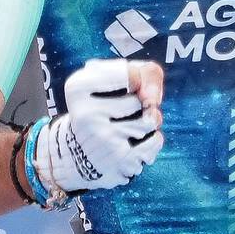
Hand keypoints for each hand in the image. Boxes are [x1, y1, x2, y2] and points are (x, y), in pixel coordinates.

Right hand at [34, 58, 163, 193]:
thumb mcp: (109, 77)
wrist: (78, 153)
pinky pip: (156, 140)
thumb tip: (153, 98)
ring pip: (150, 121)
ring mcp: (103, 140)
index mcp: (78, 88)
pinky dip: (153, 139)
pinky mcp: (119, 161)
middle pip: (141, 99)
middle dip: (142, 103)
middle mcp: (86, 114)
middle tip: (125, 110)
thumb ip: (143, 72)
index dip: (136, 78)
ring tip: (132, 125)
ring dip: (149, 121)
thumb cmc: (101, 106)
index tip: (125, 85)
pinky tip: (136, 141)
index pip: (129, 73)